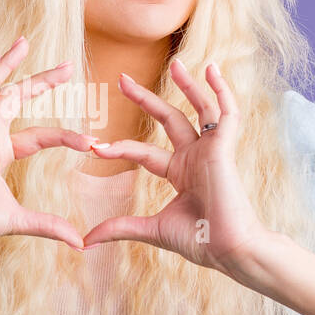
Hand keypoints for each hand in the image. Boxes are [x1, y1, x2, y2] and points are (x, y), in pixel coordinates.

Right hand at [0, 35, 95, 252]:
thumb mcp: (18, 219)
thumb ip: (48, 225)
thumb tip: (80, 242)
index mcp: (0, 152)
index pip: (40, 135)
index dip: (66, 135)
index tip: (93, 142)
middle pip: (16, 98)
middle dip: (41, 80)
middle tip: (69, 65)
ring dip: (7, 65)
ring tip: (24, 42)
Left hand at [80, 59, 267, 274]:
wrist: (230, 251)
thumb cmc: (200, 242)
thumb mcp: (152, 230)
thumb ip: (119, 228)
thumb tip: (84, 240)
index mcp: (180, 173)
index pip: (144, 151)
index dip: (119, 147)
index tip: (95, 147)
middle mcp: (195, 157)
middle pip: (169, 119)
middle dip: (146, 99)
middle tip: (121, 79)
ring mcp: (212, 150)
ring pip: (200, 109)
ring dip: (189, 85)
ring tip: (175, 63)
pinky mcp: (225, 148)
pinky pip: (228, 113)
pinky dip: (222, 91)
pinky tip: (212, 71)